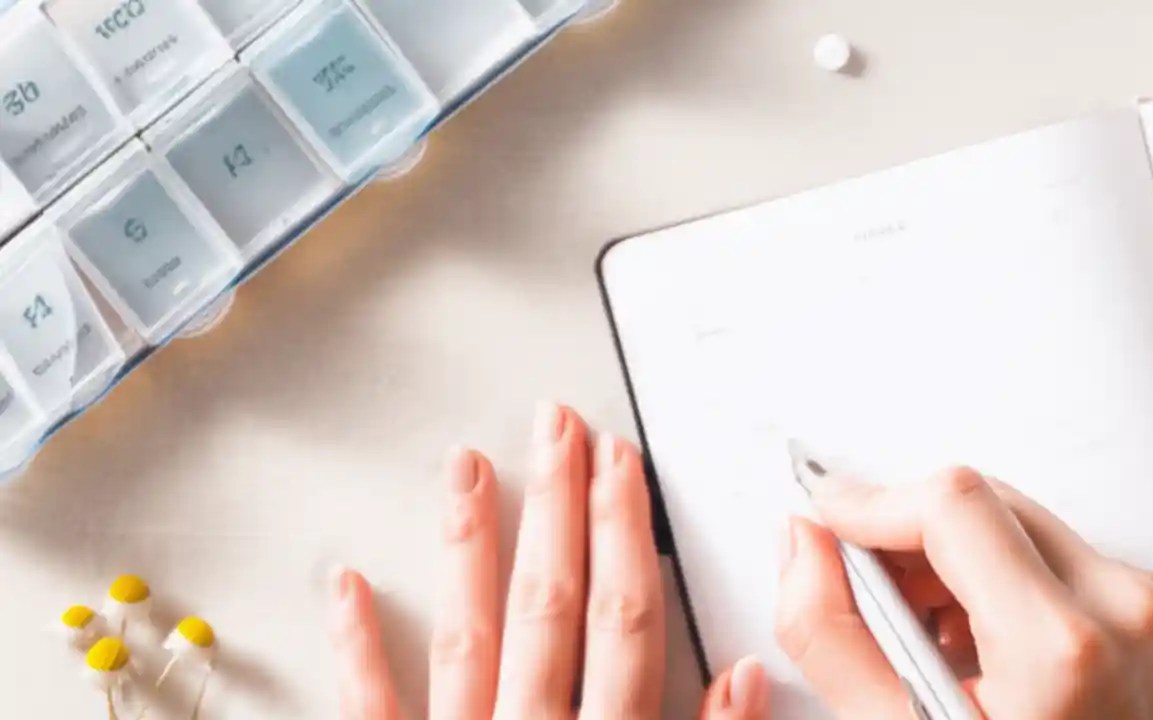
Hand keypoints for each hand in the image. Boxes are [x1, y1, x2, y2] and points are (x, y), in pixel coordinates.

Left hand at [329, 403, 769, 718]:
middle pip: (550, 605)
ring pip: (468, 635)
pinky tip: (350, 584)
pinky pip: (375, 707)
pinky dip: (361, 647)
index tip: (620, 462)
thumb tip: (745, 676)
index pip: (623, 620)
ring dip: (471, 546)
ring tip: (468, 467)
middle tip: (556, 430)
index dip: (625, 532)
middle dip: (559, 507)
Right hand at [776, 466, 1152, 718]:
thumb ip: (834, 638)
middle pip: (985, 506)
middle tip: (868, 597)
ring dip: (957, 565)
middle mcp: (1129, 610)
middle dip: (908, 540)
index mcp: (1062, 645)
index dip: (869, 504)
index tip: (828, 518)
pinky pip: (1071, 563)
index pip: (949, 504)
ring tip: (933, 647)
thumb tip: (802, 550)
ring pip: (1024, 529)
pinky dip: (1013, 589)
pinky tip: (990, 658)